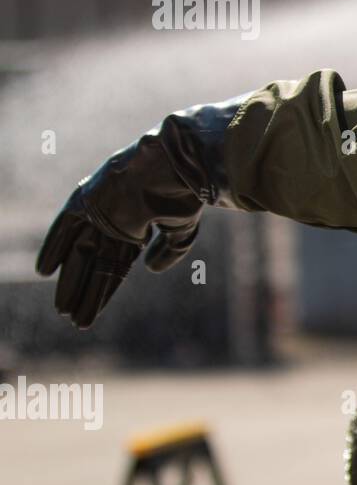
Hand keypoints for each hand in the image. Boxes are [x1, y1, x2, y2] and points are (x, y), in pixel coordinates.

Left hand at [35, 100, 243, 328]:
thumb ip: (168, 251)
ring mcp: (100, 212)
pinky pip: (65, 227)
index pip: (115, 268)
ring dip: (71, 280)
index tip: (91, 315)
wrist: (176, 166)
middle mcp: (115, 223)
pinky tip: (45, 271)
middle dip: (83, 291)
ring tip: (63, 309)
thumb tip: (150, 269)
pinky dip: (53, 247)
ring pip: (79, 252)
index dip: (103, 292)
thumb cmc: (183, 196)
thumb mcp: (180, 231)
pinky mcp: (87, 201)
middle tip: (71, 319)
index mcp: (137, 229)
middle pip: (94, 264)